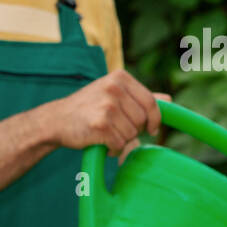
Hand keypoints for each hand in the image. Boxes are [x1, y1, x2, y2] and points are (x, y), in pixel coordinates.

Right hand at [48, 69, 168, 158]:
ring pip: (131, 134)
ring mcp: (107, 106)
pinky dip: (113, 148)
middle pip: (142, 120)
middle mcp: (114, 88)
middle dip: (133, 130)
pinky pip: (120, 144)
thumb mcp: (113, 94)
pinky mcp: (100, 124)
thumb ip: (139, 97)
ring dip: (121, 140)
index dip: (155, 119)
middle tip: (117, 130)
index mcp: (120, 77)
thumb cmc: (88, 107)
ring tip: (106, 134)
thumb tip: (169, 100)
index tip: (152, 129)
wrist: (57, 119)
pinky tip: (101, 142)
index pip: (151, 102)